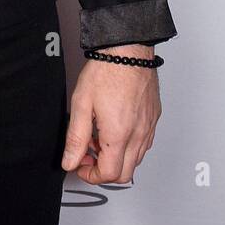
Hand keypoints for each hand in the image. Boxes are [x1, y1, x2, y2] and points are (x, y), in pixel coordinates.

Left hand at [61, 45, 160, 184]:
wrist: (129, 49)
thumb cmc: (107, 70)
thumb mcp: (81, 104)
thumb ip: (75, 138)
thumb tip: (69, 161)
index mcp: (118, 134)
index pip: (109, 174)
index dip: (91, 175)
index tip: (80, 165)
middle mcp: (138, 134)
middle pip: (125, 174)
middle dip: (103, 171)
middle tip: (88, 155)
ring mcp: (149, 127)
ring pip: (136, 160)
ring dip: (117, 158)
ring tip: (99, 138)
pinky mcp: (154, 118)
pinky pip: (144, 144)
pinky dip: (129, 146)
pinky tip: (115, 129)